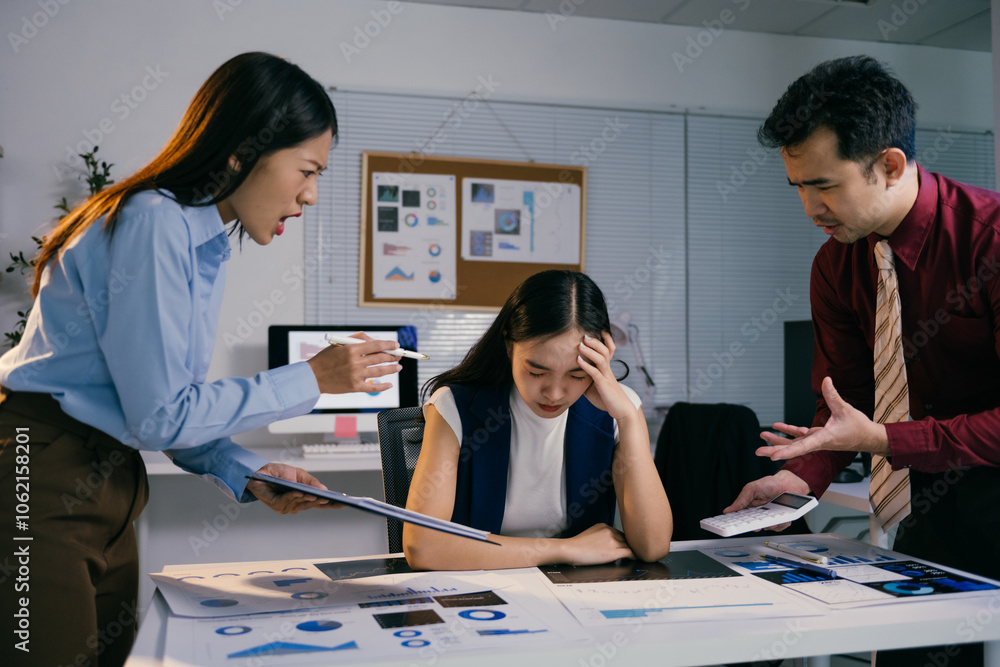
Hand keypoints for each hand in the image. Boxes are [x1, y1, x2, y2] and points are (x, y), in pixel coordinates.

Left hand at [246, 462, 339, 513]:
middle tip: (329, 499)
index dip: (331, 504)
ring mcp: (287, 507)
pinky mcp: (277, 506)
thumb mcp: (299, 474)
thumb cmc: (279, 472)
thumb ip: (311, 482)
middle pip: (312, 505)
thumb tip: (324, 489)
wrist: (261, 472)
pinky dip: (294, 496)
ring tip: (314, 494)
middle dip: (321, 502)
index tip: (343, 503)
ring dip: (306, 497)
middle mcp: (296, 504)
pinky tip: (299, 492)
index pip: (320, 503)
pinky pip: (288, 502)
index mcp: (304, 497)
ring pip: (301, 503)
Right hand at [307, 333, 401, 393]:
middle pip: (380, 358)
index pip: (376, 345)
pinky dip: (383, 387)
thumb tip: (375, 341)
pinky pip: (373, 388)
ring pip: (379, 371)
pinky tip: (389, 384)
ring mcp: (355, 376)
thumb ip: (357, 339)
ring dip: (392, 369)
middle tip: (398, 356)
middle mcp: (355, 362)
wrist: (313, 377)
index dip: (389, 345)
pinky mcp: (354, 387)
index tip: (396, 345)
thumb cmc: (326, 359)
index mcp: (351, 350)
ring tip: (398, 367)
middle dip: (392, 356)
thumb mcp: (339, 343)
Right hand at [561, 523, 634, 564]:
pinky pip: (629, 552)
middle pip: (625, 538)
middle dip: (627, 545)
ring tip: (633, 556)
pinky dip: (633, 556)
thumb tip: (609, 544)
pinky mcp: (613, 551)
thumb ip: (601, 535)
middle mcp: (609, 531)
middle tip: (631, 552)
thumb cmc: (577, 545)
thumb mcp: (591, 533)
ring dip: (631, 551)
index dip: (622, 541)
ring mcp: (612, 540)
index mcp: (604, 526)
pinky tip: (633, 559)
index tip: (625, 546)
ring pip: (628, 545)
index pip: (619, 533)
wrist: (570, 550)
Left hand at [579, 333, 637, 422]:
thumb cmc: (607, 399)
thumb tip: (573, 375)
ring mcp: (607, 377)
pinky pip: (595, 373)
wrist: (621, 410)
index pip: (609, 349)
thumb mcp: (594, 387)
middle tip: (585, 334)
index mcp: (607, 369)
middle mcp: (608, 370)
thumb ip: (586, 379)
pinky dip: (586, 365)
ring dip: (590, 350)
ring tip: (580, 344)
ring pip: (601, 359)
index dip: (605, 339)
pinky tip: (578, 360)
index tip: (598, 329)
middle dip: (595, 341)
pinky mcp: (604, 385)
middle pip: (605, 350)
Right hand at [723, 470, 810, 531]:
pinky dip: (781, 523)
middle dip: (755, 526)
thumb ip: (741, 499)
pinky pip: (780, 526)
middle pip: (754, 526)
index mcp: (750, 507)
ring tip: (772, 519)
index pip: (741, 518)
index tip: (735, 526)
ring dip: (770, 525)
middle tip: (755, 525)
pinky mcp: (781, 520)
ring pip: (767, 527)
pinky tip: (781, 516)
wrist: (788, 483)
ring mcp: (770, 518)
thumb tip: (728, 510)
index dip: (737, 524)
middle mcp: (759, 514)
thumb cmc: (770, 484)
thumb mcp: (752, 488)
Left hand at [757, 377, 889, 461]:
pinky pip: (800, 436)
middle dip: (775, 449)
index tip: (773, 456)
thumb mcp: (845, 409)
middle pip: (793, 448)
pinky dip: (789, 431)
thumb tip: (826, 380)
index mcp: (823, 439)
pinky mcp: (818, 437)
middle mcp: (817, 442)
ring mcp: (816, 440)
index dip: (787, 451)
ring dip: (778, 440)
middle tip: (757, 452)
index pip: (802, 446)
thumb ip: (833, 396)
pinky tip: (777, 426)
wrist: (869, 438)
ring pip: (794, 442)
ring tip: (762, 437)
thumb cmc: (859, 427)